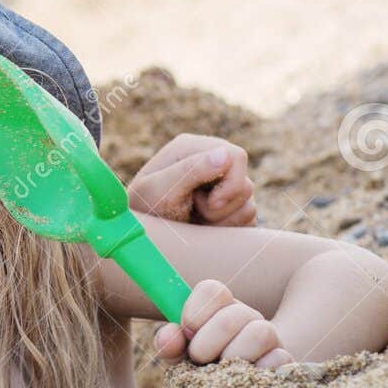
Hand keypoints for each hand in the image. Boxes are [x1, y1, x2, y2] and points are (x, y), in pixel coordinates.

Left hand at [128, 135, 255, 226]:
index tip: (210, 204)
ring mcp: (220, 184)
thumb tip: (225, 154)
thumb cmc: (143, 212)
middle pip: (245, 183)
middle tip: (195, 212)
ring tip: (193, 218)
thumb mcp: (160, 192)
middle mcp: (209, 161)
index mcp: (191, 148)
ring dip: (221, 220)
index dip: (230, 184)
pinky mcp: (228, 205)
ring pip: (248, 204)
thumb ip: (189, 171)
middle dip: (223, 205)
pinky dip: (227, 228)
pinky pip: (247, 219)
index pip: (236, 156)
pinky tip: (203, 227)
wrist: (140, 239)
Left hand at [154, 279, 291, 367]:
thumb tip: (168, 336)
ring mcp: (271, 338)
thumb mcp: (182, 354)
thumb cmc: (204, 366)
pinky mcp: (287, 362)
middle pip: (232, 316)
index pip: (212, 290)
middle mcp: (248, 317)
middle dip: (206, 343)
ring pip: (260, 333)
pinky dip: (259, 372)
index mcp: (220, 308)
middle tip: (199, 359)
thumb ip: (171, 343)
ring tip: (222, 372)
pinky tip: (245, 381)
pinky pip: (280, 360)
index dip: (195, 311)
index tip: (187, 332)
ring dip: (233, 357)